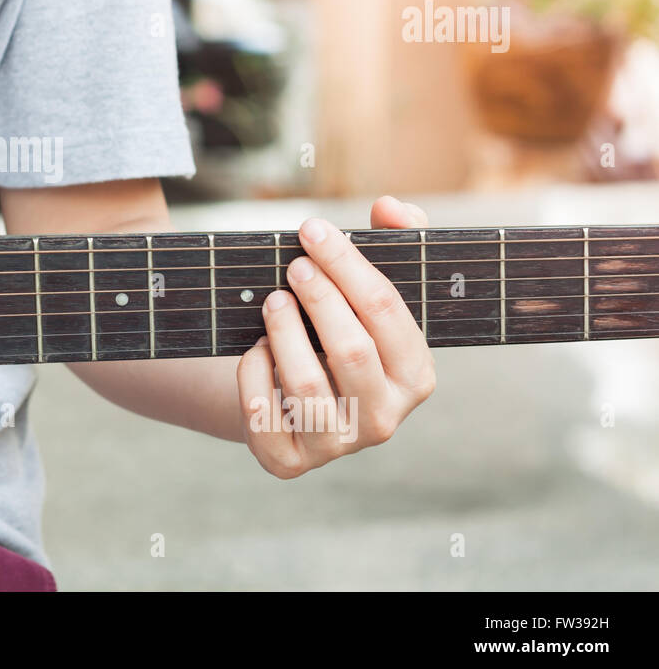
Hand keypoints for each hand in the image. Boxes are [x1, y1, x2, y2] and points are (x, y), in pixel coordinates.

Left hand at [237, 195, 436, 477]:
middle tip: (293, 265)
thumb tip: (389, 207)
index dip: (348, 264)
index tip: (312, 230)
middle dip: (319, 298)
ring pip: (306, 384)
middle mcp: (383, 419)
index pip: (387, 312)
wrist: (288, 396)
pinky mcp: (287, 461)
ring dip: (283, 331)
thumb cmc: (335, 331)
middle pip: (351, 350)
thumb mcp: (367, 288)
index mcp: (415, 376)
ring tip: (272, 301)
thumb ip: (391, 238)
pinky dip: (253, 373)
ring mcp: (336, 446)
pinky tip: (254, 348)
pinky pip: (263, 414)